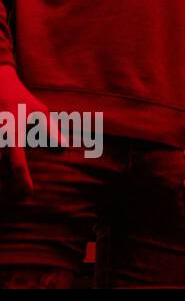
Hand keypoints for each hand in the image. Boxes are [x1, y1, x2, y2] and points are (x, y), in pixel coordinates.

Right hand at [0, 65, 53, 198]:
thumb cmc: (21, 102)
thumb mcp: (39, 112)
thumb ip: (50, 132)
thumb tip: (63, 150)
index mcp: (11, 132)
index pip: (17, 161)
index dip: (21, 180)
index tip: (27, 194)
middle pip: (0, 168)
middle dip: (10, 184)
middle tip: (20, 198)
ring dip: (3, 176)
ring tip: (13, 190)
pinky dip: (2, 167)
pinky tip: (4, 172)